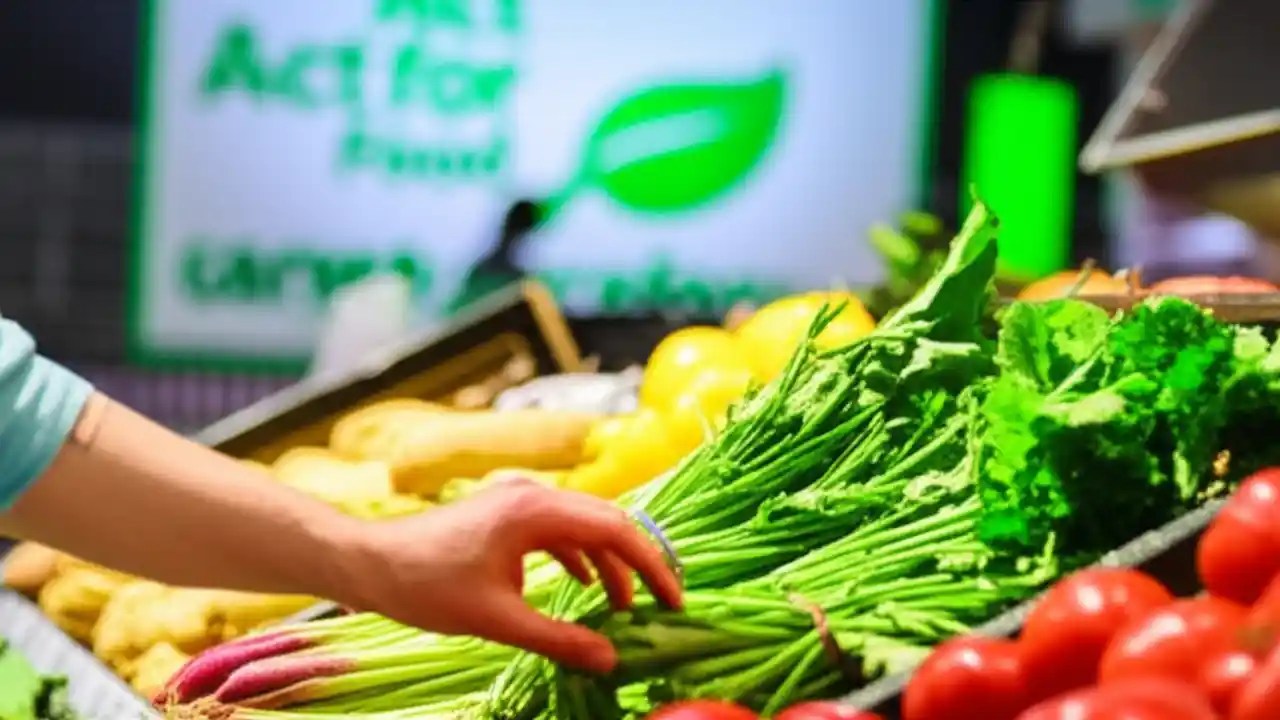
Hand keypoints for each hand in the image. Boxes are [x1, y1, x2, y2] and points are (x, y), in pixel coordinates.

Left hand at [335, 478, 682, 672]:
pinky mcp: (507, 513)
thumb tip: (609, 660)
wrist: (369, 561)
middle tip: (663, 601)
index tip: (673, 600)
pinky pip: (560, 529)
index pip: (616, 529)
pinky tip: (585, 586)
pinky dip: (581, 556)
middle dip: (639, 561)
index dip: (652, 564)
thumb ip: (558, 639)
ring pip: (585, 525)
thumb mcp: (496, 620)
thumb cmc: (427, 586)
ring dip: (608, 562)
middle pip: (607, 520)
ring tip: (622, 606)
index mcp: (536, 509)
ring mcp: (519, 500)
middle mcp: (533, 494)